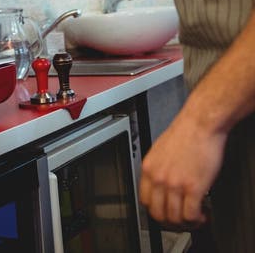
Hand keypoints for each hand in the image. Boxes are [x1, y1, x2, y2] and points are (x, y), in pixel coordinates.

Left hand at [139, 109, 225, 227]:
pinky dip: (197, 219)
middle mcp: (159, 177)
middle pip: (157, 214)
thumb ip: (159, 169)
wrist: (200, 123)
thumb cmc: (186, 132)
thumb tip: (162, 186)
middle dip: (170, 223)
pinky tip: (202, 214)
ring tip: (194, 217)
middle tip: (180, 222)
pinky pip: (190, 215)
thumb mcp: (160, 150)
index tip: (165, 213)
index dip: (156, 212)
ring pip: (174, 218)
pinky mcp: (193, 187)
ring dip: (186, 223)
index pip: (144, 200)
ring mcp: (175, 183)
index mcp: (149, 167)